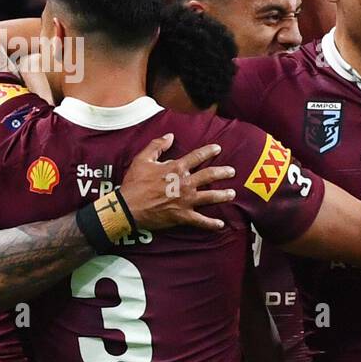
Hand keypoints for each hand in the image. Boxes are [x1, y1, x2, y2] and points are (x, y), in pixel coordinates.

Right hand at [119, 134, 236, 231]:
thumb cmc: (134, 183)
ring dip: (223, 195)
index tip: (218, 148)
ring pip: (210, 197)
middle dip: (223, 172)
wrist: (128, 207)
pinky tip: (220, 225)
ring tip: (232, 194)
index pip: (197, 156)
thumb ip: (157, 146)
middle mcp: (185, 183)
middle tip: (232, 171)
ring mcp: (186, 200)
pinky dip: (211, 224)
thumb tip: (170, 136)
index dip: (209, 151)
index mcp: (176, 168)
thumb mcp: (142, 159)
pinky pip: (200, 221)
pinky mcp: (183, 216)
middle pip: (209, 176)